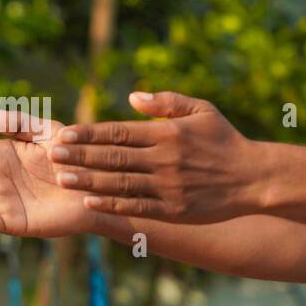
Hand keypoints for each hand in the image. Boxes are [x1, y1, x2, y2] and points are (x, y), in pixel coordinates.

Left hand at [47, 91, 257, 223]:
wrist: (254, 178)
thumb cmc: (226, 141)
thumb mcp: (203, 110)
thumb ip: (167, 101)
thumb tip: (132, 97)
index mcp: (167, 133)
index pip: (118, 132)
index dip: (89, 134)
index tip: (63, 135)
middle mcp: (165, 159)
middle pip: (113, 157)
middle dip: (80, 156)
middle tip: (51, 155)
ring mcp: (168, 186)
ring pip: (120, 183)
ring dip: (89, 180)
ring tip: (62, 177)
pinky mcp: (174, 209)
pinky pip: (137, 206)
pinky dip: (112, 204)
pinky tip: (90, 201)